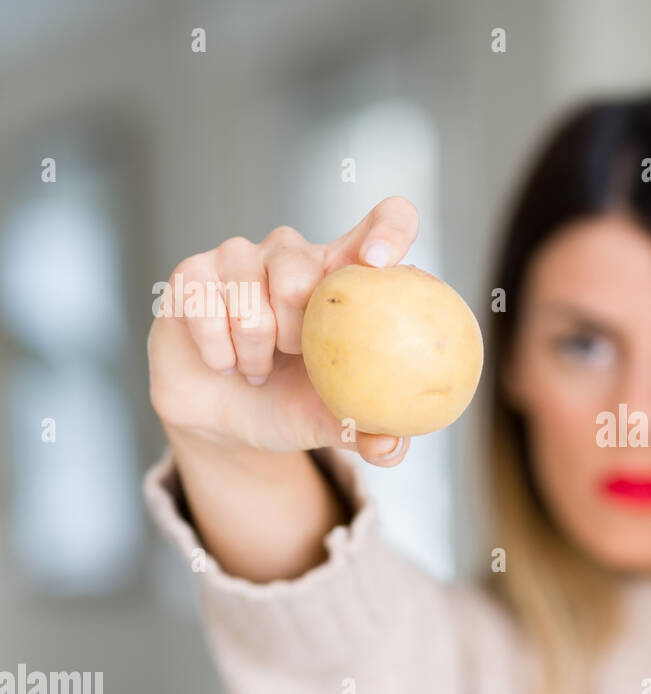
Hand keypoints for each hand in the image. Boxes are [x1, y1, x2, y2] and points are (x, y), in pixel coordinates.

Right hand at [147, 197, 420, 466]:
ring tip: (259, 366)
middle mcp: (296, 254)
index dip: (388, 229)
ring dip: (253, 346)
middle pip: (300, 267)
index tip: (377, 261)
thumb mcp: (336, 422)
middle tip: (295, 356)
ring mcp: (241, 257)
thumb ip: (371, 431)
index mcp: (347, 275)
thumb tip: (393, 449)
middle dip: (296, 329)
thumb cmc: (293, 406)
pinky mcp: (193, 272)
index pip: (387, 222)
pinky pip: (203, 301)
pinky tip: (224, 361)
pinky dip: (217, 347)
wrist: (226, 422)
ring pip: (249, 291)